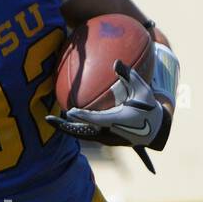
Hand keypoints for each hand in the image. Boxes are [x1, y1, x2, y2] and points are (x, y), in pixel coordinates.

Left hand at [46, 60, 170, 170]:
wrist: (153, 130)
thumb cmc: (147, 107)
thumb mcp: (142, 90)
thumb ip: (129, 75)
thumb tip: (116, 61)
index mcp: (118, 120)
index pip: (97, 120)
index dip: (83, 117)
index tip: (70, 112)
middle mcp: (109, 132)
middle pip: (82, 131)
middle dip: (65, 126)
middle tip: (49, 119)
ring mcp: (105, 138)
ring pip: (81, 134)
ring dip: (66, 128)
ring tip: (51, 120)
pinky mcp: (103, 139)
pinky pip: (85, 134)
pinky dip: (73, 128)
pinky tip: (63, 120)